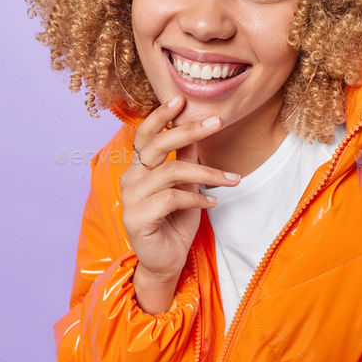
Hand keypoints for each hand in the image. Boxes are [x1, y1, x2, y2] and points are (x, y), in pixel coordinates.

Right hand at [120, 95, 239, 313]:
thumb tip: (194, 131)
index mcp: (139, 168)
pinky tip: (212, 203)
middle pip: (157, 145)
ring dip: (206, 173)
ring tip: (231, 180)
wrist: (166, 262)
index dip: (161, 116)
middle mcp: (130, 179)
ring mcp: (130, 198)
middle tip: (217, 122)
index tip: (181, 100)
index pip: (145, 135)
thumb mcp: (186, 187)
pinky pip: (171, 198)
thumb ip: (185, 160)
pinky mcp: (137, 218)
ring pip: (170, 172)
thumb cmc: (175, 222)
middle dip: (189, 131)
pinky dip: (197, 198)